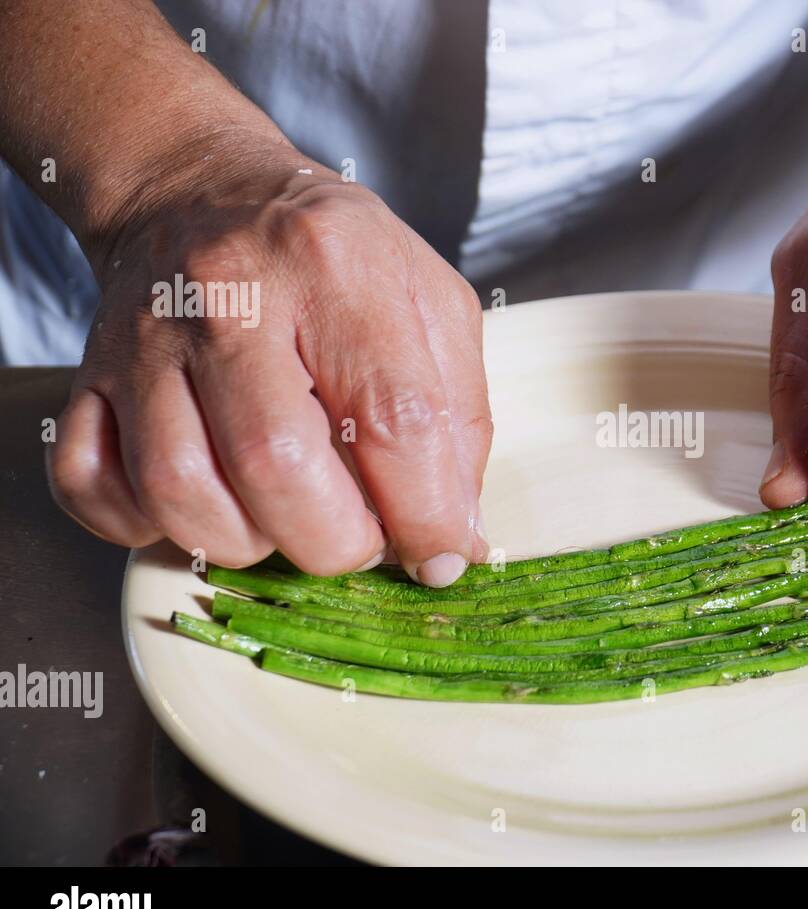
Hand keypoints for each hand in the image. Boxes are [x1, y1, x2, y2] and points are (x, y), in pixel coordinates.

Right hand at [46, 145, 490, 584]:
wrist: (200, 190)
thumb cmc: (331, 258)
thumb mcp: (429, 303)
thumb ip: (457, 416)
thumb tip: (453, 537)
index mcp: (336, 267)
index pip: (393, 419)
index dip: (425, 515)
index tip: (439, 555)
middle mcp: (230, 297)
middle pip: (276, 465)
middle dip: (333, 541)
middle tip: (358, 537)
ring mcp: (145, 338)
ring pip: (178, 491)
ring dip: (246, 540)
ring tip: (284, 517)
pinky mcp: (86, 374)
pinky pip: (92, 487)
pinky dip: (147, 525)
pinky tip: (206, 504)